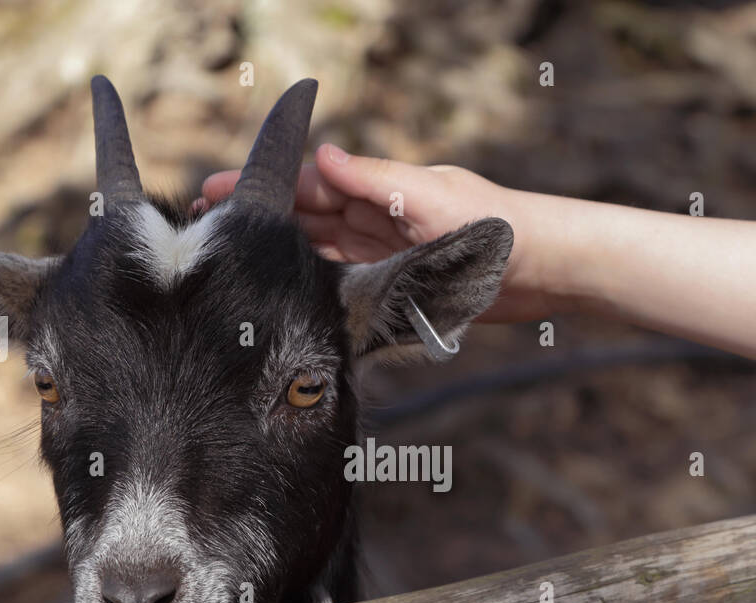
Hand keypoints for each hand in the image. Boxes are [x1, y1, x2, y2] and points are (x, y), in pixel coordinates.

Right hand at [201, 144, 553, 321]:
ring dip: (281, 253)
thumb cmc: (500, 225)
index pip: (310, 182)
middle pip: (306, 215)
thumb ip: (376, 181)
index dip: (263, 185)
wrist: (549, 268)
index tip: (215, 191)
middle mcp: (379, 215)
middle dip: (260, 219)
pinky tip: (286, 294)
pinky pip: (345, 282)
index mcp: (383, 187)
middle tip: (205, 229)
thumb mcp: (433, 197)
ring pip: (320, 249)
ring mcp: (386, 251)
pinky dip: (315, 283)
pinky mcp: (399, 284)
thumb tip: (323, 155)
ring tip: (232, 263)